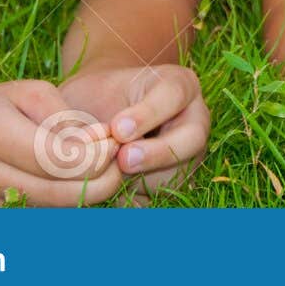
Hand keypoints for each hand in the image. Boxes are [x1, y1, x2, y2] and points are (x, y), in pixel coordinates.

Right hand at [0, 80, 122, 206]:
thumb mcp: (29, 93)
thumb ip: (66, 119)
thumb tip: (100, 144)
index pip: (60, 160)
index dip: (98, 155)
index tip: (115, 141)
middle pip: (62, 194)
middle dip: (102, 179)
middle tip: (119, 159)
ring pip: (56, 212)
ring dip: (88, 195)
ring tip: (102, 169)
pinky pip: (41, 218)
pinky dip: (66, 204)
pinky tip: (78, 184)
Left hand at [60, 64, 209, 201]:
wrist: (97, 117)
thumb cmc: (93, 99)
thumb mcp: (90, 94)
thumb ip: (91, 114)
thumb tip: (93, 149)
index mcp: (178, 85)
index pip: (173, 95)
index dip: (147, 114)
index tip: (118, 129)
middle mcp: (193, 120)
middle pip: (192, 138)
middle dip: (158, 153)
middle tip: (124, 160)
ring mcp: (189, 154)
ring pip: (176, 174)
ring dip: (141, 180)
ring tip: (106, 176)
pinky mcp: (174, 183)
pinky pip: (158, 198)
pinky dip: (132, 200)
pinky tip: (107, 191)